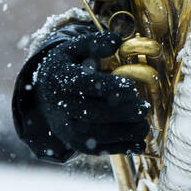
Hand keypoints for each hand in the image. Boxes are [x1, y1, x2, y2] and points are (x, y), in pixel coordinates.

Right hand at [34, 27, 148, 156]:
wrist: (45, 90)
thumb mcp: (76, 47)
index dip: (108, 87)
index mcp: (60, 78)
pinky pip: (95, 149)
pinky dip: (119, 149)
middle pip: (90, 112)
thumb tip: (117, 41)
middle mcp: (60, 105)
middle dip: (119, 112)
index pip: (85, 85)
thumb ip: (96, 42)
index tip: (131, 88)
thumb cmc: (69, 64)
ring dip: (121, 133)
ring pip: (93, 135)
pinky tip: (139, 145)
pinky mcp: (73, 141)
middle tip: (142, 108)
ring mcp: (65, 126)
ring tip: (144, 126)